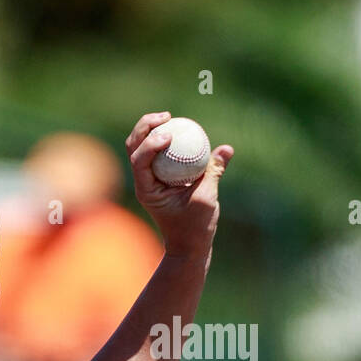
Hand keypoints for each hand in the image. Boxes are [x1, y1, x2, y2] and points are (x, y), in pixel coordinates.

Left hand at [126, 111, 233, 259]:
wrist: (188, 243)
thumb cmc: (195, 226)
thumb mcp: (206, 198)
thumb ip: (214, 171)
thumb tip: (227, 149)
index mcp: (147, 190)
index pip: (138, 161)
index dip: (149, 144)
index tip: (168, 134)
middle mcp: (143, 182)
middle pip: (133, 147)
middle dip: (144, 127)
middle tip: (166, 116)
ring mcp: (149, 178)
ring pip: (141, 147)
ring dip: (150, 129)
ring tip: (169, 117)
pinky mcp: (159, 177)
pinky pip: (157, 153)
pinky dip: (164, 139)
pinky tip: (179, 129)